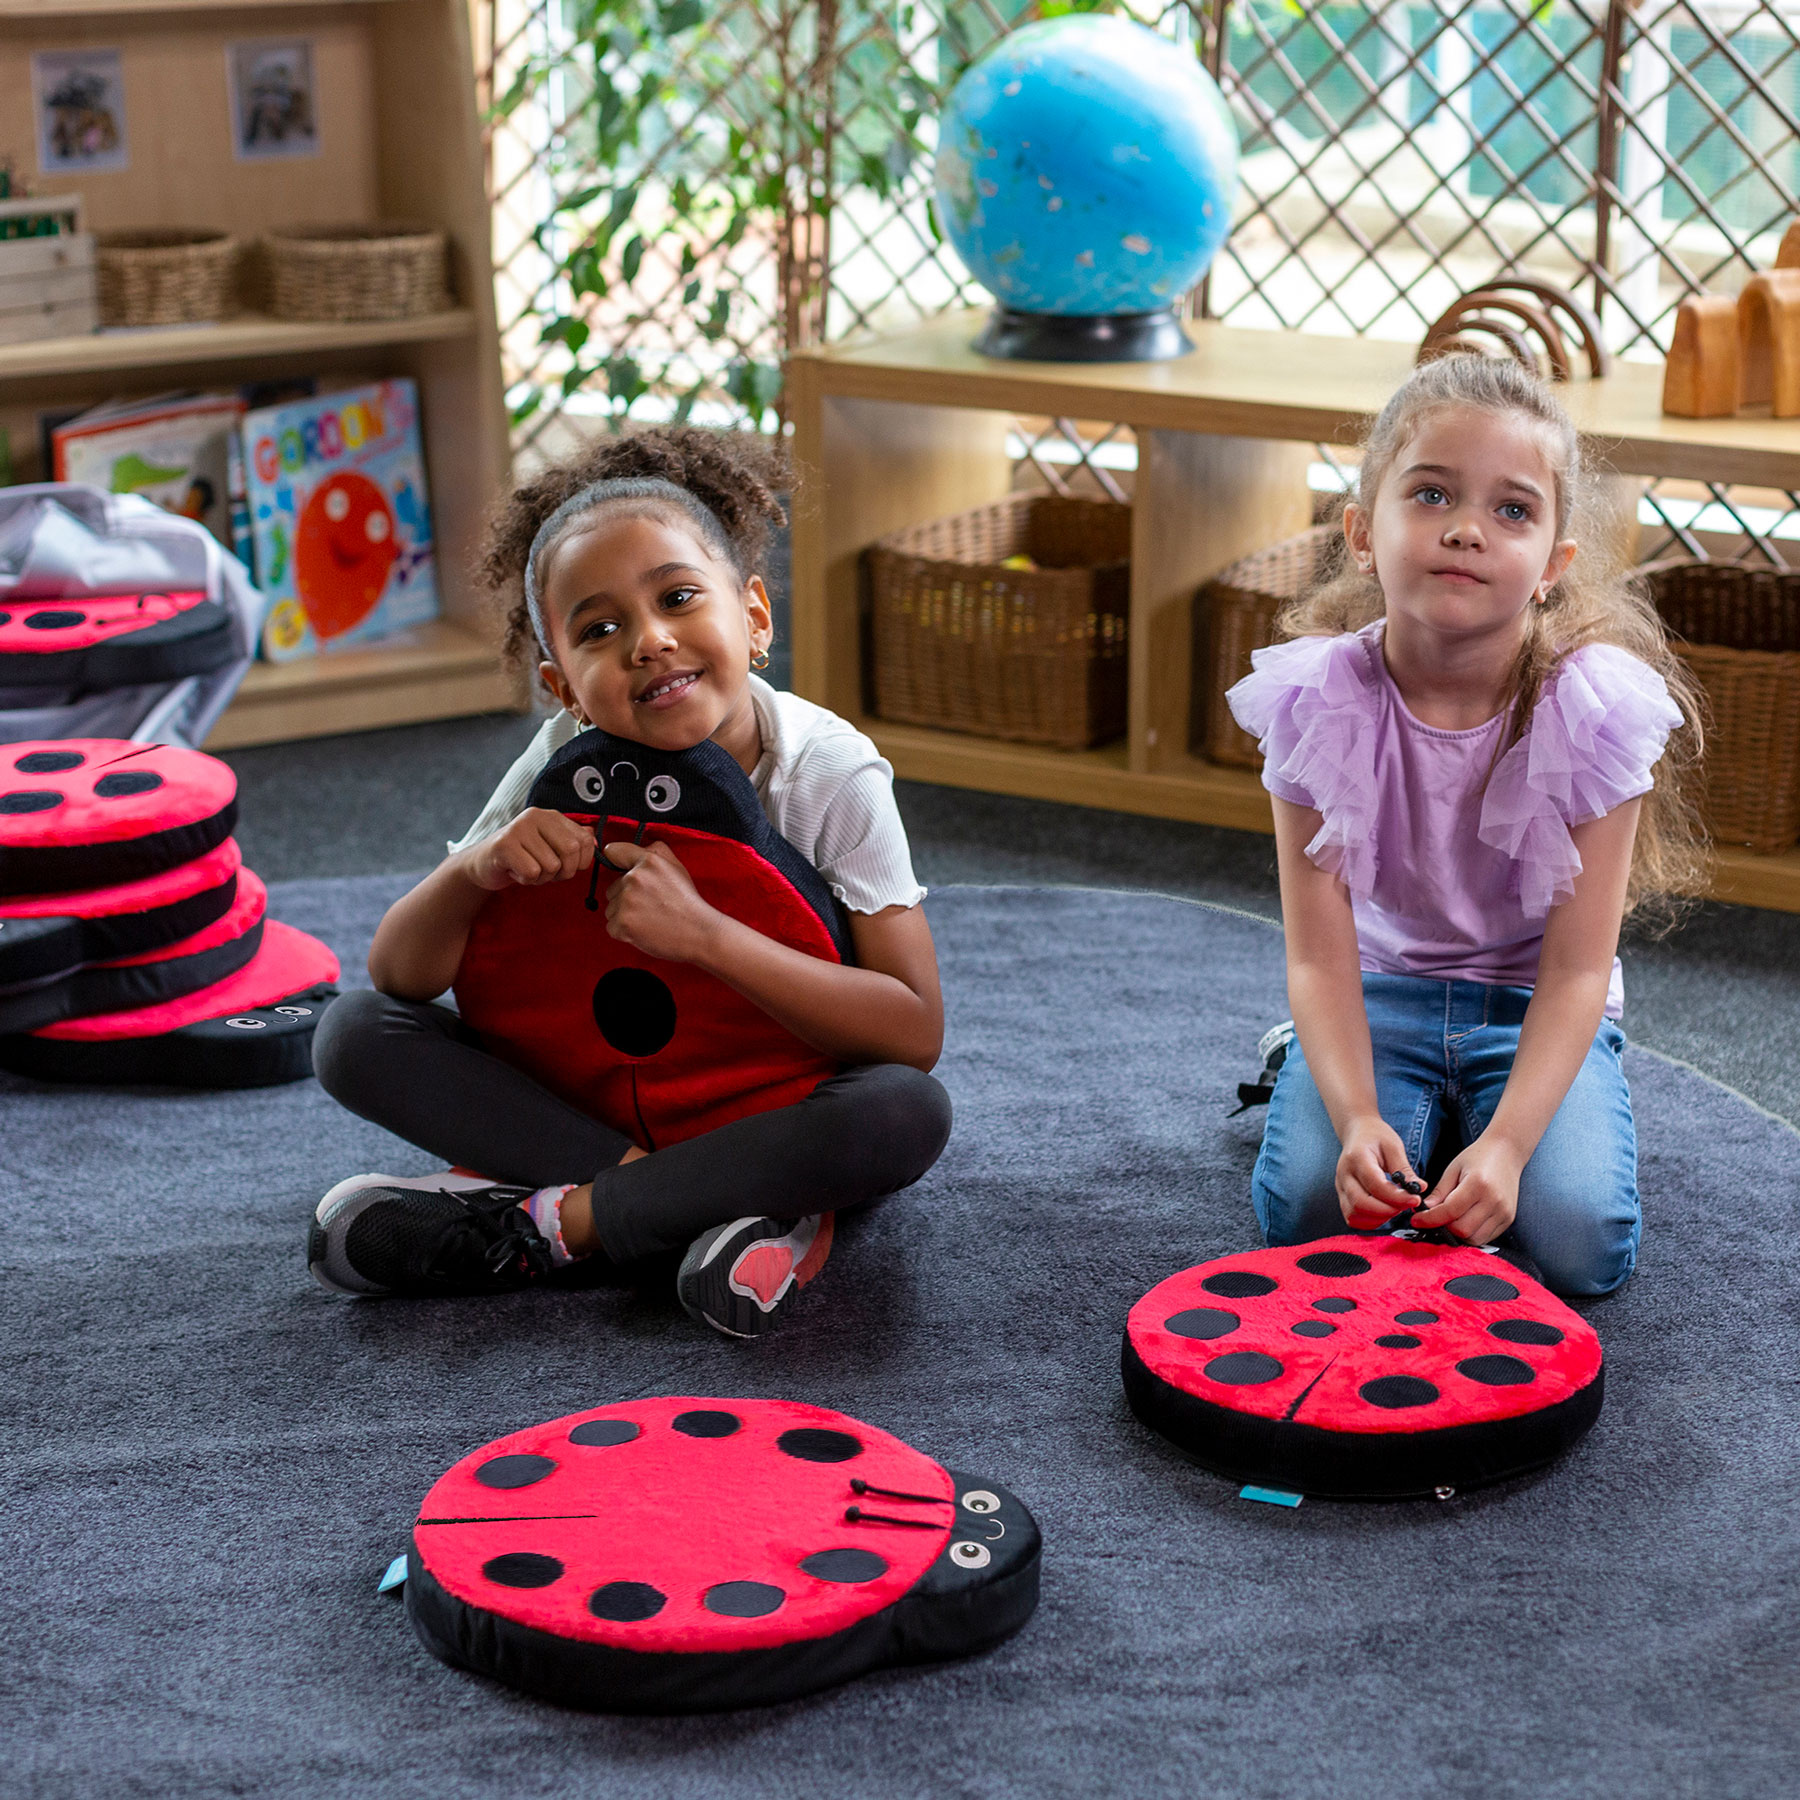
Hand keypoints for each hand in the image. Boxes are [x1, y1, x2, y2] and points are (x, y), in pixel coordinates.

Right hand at [462, 808, 594, 890]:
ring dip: (542, 878)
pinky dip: (526, 880)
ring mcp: (519, 828)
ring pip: (551, 865)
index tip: (566, 867)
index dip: (581, 862)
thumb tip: (594, 840)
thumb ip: (573, 842)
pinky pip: (532, 872)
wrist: (482, 864)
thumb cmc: (522, 858)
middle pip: (571, 851)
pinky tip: (515, 872)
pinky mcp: (504, 844)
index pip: (585, 841)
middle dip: (563, 872)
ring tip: (526, 869)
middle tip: (546, 873)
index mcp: (551, 816)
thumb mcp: (550, 848)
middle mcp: (536, 816)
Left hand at [601, 839, 724, 964]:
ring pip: (611, 908)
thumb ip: (656, 851)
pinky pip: (612, 927)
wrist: (698, 933)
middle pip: (612, 887)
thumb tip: (635, 849)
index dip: (616, 862)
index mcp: (648, 861)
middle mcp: (634, 878)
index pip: (614, 851)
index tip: (621, 871)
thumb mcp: (677, 867)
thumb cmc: (688, 902)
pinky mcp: (623, 923)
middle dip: (625, 897)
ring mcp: (627, 901)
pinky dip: (624, 932)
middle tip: (650, 905)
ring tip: (649, 919)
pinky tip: (644, 930)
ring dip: (625, 915)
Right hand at [1336, 1114, 1420, 1229]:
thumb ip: (1405, 1169)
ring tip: (1396, 1207)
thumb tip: (1420, 1188)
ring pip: (1354, 1215)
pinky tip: (1384, 1211)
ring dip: (1379, 1218)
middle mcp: (1344, 1175)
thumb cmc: (1376, 1137)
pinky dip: (1370, 1221)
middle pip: (1361, 1204)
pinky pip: (1352, 1218)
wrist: (1357, 1133)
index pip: (1374, 1184)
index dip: (1396, 1197)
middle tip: (1407, 1205)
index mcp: (1357, 1158)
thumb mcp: (1393, 1146)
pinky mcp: (1342, 1197)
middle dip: (1388, 1210)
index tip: (1415, 1199)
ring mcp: (1340, 1188)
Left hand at [1410, 1134, 1521, 1244]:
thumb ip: (1439, 1192)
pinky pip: (1486, 1237)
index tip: (1416, 1220)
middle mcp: (1494, 1201)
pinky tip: (1465, 1220)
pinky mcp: (1508, 1219)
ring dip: (1458, 1234)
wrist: (1506, 1152)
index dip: (1430, 1219)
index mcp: (1478, 1184)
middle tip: (1435, 1218)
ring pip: (1474, 1238)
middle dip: (1444, 1227)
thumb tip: (1424, 1211)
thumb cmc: (1478, 1157)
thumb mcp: (1453, 1169)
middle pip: (1462, 1229)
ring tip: (1450, 1219)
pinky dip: (1471, 1233)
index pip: (1450, 1211)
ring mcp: (1504, 1212)